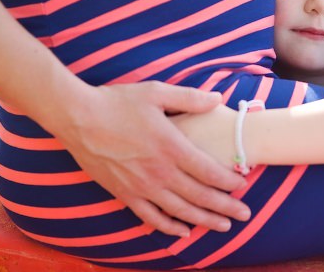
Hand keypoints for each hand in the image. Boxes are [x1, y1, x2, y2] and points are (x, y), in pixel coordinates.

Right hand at [57, 81, 249, 237]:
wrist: (78, 117)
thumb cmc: (118, 102)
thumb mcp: (157, 92)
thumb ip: (190, 98)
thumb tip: (218, 98)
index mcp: (171, 146)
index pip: (209, 171)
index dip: (229, 181)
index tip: (243, 185)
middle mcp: (159, 171)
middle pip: (200, 196)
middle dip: (225, 207)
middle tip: (245, 215)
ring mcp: (141, 186)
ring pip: (180, 211)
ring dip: (204, 220)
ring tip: (222, 227)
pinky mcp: (124, 194)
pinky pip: (151, 218)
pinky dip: (169, 227)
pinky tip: (183, 232)